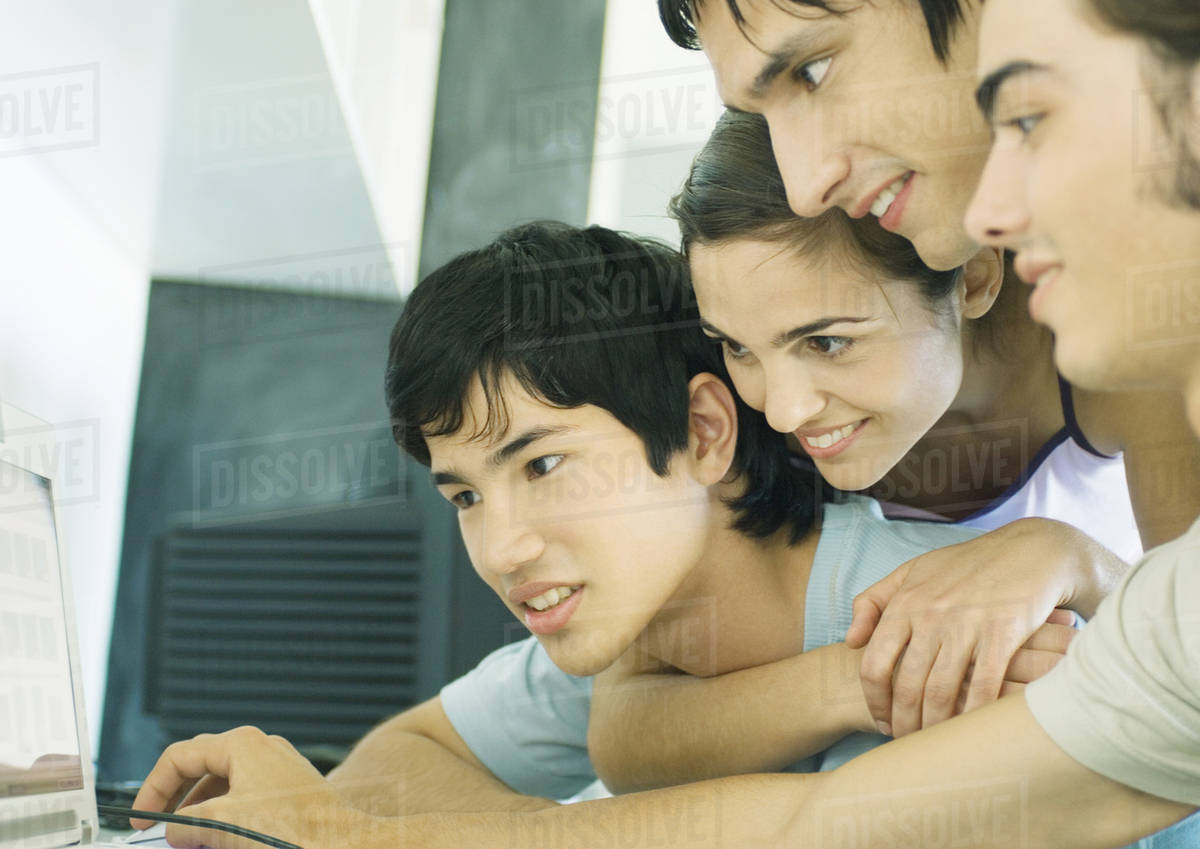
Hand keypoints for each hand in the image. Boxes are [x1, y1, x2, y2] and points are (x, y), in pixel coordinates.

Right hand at [131, 726, 374, 848]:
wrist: (341, 843)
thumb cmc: (291, 829)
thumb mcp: (222, 824)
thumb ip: (187, 824)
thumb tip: (173, 831)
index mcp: (241, 745)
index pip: (179, 756)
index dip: (153, 788)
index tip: (140, 819)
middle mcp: (261, 748)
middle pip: (201, 765)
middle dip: (175, 798)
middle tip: (156, 827)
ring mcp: (278, 766)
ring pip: (223, 782)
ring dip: (199, 809)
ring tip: (186, 837)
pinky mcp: (290, 787)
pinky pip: (245, 794)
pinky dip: (224, 813)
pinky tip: (218, 836)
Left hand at [844, 519, 1116, 736]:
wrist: (1030, 550)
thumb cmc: (967, 566)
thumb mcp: (912, 572)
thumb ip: (874, 602)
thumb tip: (850, 640)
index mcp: (904, 603)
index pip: (873, 663)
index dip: (874, 700)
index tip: (881, 720)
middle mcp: (930, 615)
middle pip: (906, 685)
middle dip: (904, 722)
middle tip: (908, 743)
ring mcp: (966, 624)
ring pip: (941, 691)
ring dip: (934, 725)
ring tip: (933, 744)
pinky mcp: (1003, 632)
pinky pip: (984, 685)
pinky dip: (973, 713)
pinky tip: (969, 729)